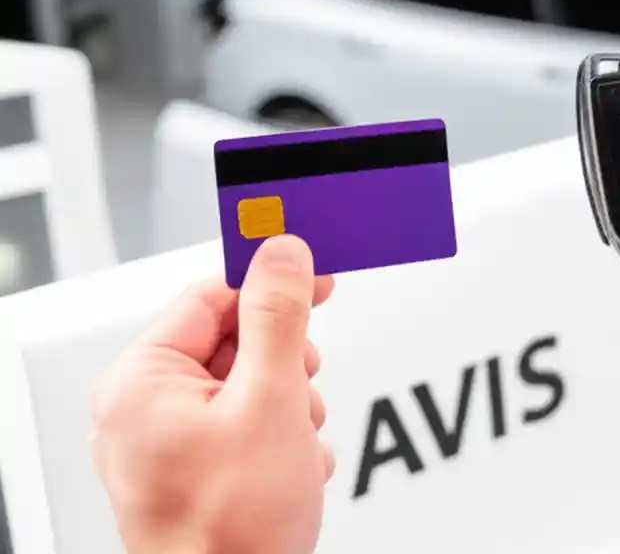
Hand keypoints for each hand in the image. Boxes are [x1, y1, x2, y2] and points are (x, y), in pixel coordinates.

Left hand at [90, 236, 334, 553]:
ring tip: (294, 445)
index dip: (271, 284)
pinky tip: (291, 466)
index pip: (211, 296)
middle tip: (301, 389)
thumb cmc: (231, 527)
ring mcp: (170, 445)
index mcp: (140, 382)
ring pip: (251, 385)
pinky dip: (282, 439)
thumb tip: (282, 254)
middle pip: (235, 341)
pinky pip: (249, 426)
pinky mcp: (197, 473)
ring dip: (292, 407)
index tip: (318, 278)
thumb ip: (278, 317)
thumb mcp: (270, 400)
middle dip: (286, 364)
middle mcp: (144, 410)